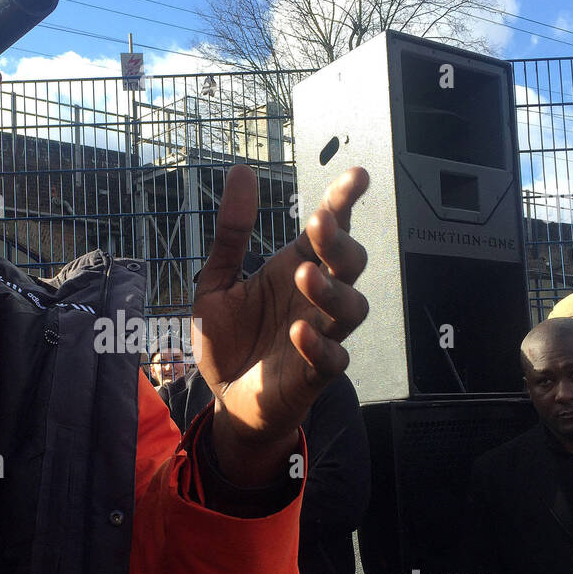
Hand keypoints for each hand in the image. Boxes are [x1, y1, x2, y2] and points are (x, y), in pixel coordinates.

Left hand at [191, 165, 369, 486]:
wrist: (226, 402)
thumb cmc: (231, 341)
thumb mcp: (216, 282)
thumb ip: (231, 232)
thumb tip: (241, 171)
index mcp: (295, 269)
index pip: (329, 230)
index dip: (344, 202)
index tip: (355, 175)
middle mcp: (314, 299)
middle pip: (350, 263)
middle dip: (339, 241)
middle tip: (317, 223)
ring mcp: (320, 336)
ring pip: (351, 307)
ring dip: (332, 289)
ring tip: (304, 274)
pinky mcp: (313, 375)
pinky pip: (331, 359)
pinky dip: (319, 345)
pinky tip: (299, 331)